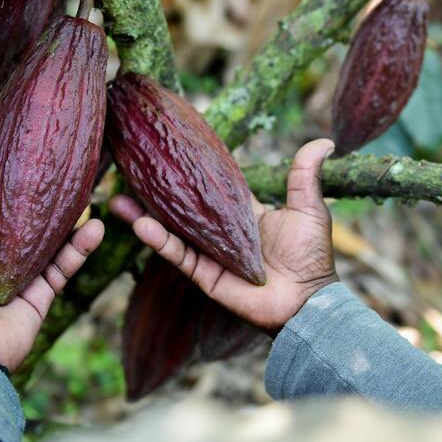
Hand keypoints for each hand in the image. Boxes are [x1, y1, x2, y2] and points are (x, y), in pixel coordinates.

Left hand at [0, 133, 104, 372]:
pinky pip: (63, 265)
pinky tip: (95, 224)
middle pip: (13, 208)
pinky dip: (79, 247)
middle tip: (44, 147)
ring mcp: (17, 272)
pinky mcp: (39, 293)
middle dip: (27, 179)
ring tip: (82, 181)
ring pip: (45, 233)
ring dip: (62, 210)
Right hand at [110, 138, 337, 334]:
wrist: (308, 301)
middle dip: (156, 191)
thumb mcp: (309, 208)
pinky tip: (137, 223)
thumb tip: (325, 140)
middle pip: (182, 206)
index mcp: (243, 214)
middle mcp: (221, 231)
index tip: (170, 149)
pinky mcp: (204, 274)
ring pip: (171, 229)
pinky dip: (158, 240)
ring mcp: (210, 253)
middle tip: (131, 170)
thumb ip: (306, 175)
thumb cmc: (312, 257)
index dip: (192, 170)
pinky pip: (178, 254)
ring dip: (144, 215)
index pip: (212, 186)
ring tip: (116, 197)